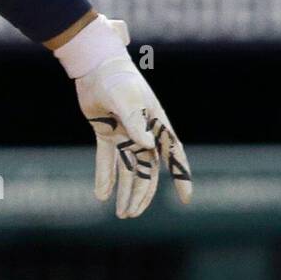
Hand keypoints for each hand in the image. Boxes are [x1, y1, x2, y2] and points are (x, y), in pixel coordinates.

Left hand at [58, 16, 191, 218]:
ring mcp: (125, 133)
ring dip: (125, 191)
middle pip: (147, 170)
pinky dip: (105, 177)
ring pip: (128, 169)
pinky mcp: (107, 132)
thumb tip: (146, 146)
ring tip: (122, 214)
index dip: (181, 175)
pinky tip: (101, 196)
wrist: (95, 64)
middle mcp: (143, 131)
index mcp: (156, 123)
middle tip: (131, 214)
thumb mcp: (127, 99)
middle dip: (141, 194)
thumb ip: (135, 122)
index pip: (173, 154)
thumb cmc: (117, 78)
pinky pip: (107, 159)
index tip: (185, 199)